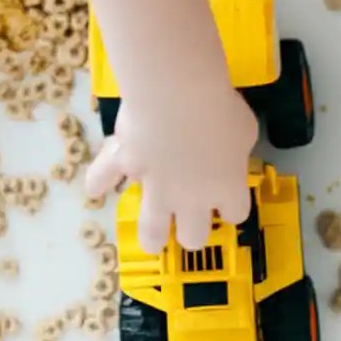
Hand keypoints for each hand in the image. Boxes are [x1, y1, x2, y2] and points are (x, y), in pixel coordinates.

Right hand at [85, 85, 257, 251]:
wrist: (177, 98)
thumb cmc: (221, 111)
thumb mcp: (245, 129)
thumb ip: (236, 148)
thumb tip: (228, 150)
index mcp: (226, 188)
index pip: (235, 214)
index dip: (231, 207)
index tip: (228, 200)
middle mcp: (191, 197)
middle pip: (193, 235)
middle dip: (192, 233)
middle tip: (189, 224)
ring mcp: (156, 187)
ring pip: (152, 228)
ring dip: (151, 236)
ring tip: (151, 242)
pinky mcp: (127, 166)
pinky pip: (107, 178)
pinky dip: (100, 182)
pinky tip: (95, 189)